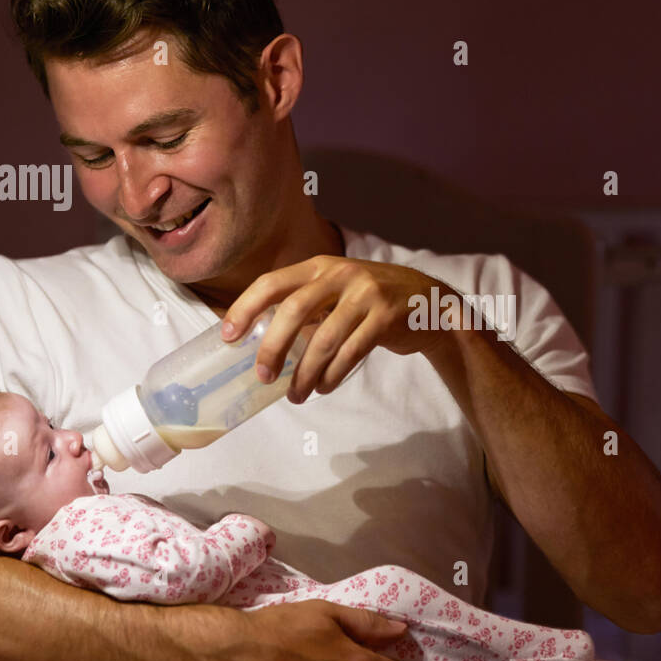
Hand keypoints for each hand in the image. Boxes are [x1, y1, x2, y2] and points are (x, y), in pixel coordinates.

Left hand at [219, 255, 460, 402]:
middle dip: (274, 347)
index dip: (246, 308)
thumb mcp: (340, 291)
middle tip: (263, 376)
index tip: (228, 336)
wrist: (432, 304)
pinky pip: (352, 352)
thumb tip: (266, 343)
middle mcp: (341, 274)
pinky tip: (324, 387)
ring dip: (306, 372)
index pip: (273, 283)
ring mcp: (367, 294)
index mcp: (321, 265)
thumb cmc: (374, 302)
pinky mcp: (387, 316)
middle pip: (295, 311)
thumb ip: (309, 307)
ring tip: (296, 394)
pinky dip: (334, 375)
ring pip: (325, 339)